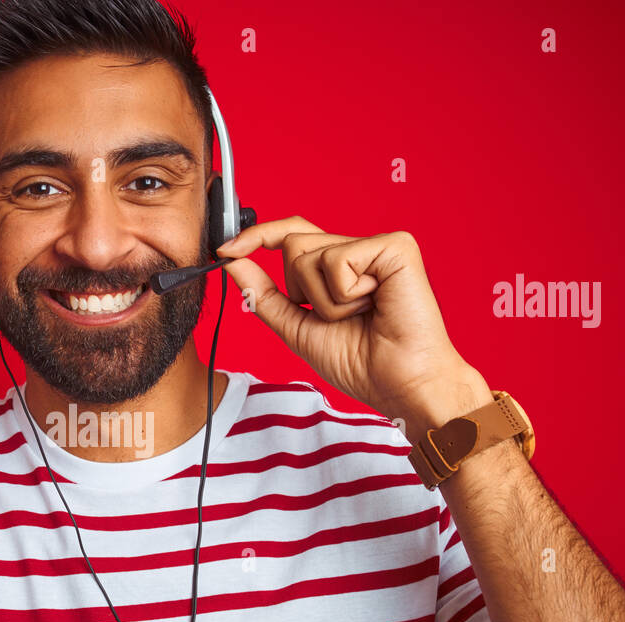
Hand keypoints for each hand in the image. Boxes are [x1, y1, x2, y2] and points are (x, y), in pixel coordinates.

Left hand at [216, 217, 486, 434]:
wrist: (400, 385)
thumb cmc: (361, 363)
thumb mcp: (297, 327)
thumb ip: (265, 294)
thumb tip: (232, 262)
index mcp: (339, 266)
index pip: (291, 235)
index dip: (257, 236)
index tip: (224, 250)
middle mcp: (358, 249)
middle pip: (293, 245)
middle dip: (301, 291)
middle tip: (340, 317)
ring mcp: (378, 245)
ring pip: (309, 255)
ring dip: (324, 301)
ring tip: (360, 315)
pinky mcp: (396, 247)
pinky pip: (337, 261)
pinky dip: (344, 295)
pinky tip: (374, 305)